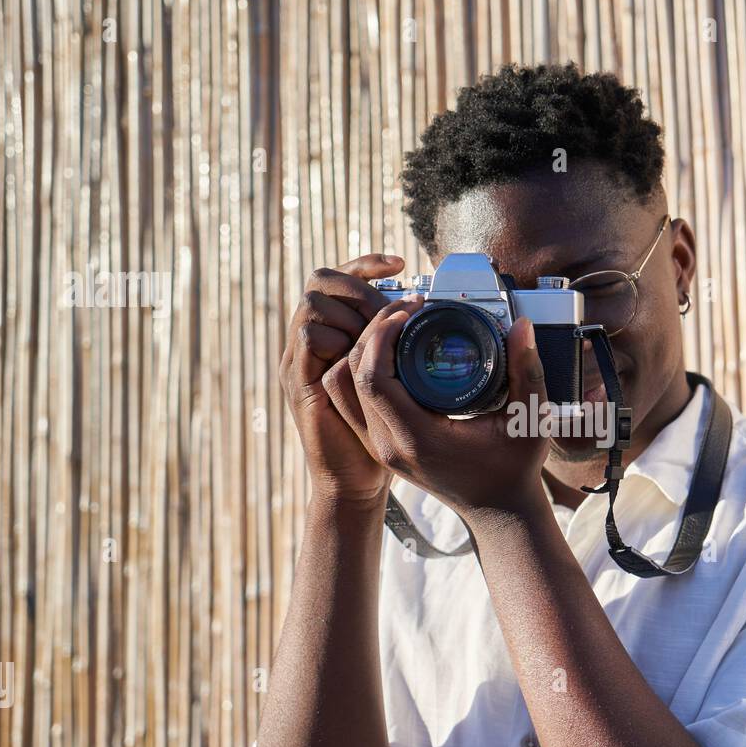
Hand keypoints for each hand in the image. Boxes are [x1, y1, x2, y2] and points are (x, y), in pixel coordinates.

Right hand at [280, 254, 411, 505]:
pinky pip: (309, 339)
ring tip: (385, 332)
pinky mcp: (298, 382)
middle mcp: (316, 341)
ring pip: (313, 305)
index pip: (342, 278)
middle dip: (361, 284)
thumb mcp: (407, 383)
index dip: (366, 263)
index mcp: (340, 335)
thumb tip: (447, 321)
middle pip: (322, 280)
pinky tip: (363, 352)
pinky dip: (336, 336)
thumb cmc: (384, 437)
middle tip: (398, 307)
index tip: (401, 263)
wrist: (355, 483)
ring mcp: (302, 359)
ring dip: (351, 311)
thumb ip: (417, 351)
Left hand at [338, 294, 552, 520]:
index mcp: (417, 440)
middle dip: (372, 334)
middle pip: (353, 377)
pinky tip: (389, 352)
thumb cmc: (513, 471)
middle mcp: (390, 446)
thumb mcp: (529, 421)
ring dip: (362, 351)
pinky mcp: (383, 447)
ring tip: (394, 326)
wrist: (499, 513)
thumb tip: (522, 327)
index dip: (382, 336)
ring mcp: (382, 449)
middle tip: (404, 310)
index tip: (408, 312)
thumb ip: (527, 371)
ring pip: (345, 389)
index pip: (373, 379)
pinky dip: (362, 371)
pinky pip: (354, 402)